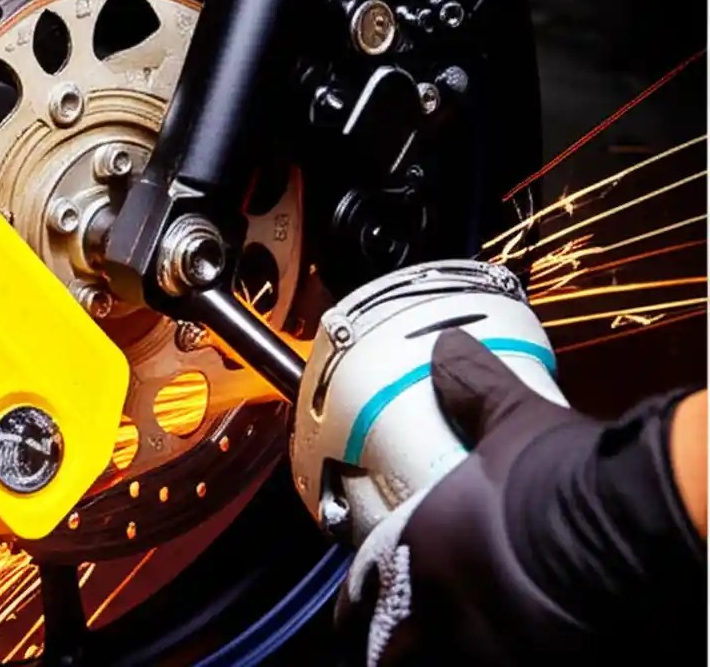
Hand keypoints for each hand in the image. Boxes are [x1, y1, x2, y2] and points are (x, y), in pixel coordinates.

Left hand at [334, 330, 704, 665]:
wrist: (628, 521)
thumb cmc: (563, 480)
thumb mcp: (509, 424)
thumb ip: (471, 392)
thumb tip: (450, 350)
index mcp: (413, 551)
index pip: (358, 595)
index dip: (362, 601)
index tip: (369, 606)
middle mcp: (432, 611)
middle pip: (382, 651)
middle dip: (391, 645)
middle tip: (407, 639)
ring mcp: (476, 651)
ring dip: (436, 659)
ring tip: (468, 645)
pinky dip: (500, 665)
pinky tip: (519, 652)